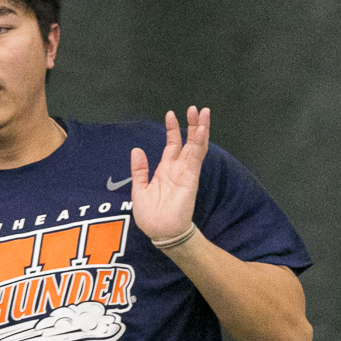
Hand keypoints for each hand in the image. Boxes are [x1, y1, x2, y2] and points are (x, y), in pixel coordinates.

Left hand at [128, 106, 208, 245]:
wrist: (160, 232)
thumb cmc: (150, 216)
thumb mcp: (139, 190)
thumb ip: (139, 170)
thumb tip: (136, 150)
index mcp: (165, 170)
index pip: (172, 144)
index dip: (172, 129)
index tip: (170, 114)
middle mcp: (178, 168)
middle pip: (188, 141)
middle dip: (192, 124)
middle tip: (194, 108)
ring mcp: (186, 172)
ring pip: (196, 146)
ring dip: (200, 129)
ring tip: (203, 112)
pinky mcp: (191, 178)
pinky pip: (197, 158)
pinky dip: (200, 143)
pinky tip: (202, 130)